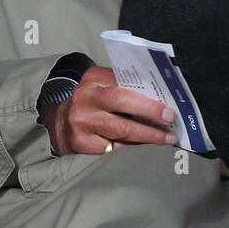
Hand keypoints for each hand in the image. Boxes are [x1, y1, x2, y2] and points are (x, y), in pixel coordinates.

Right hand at [42, 66, 178, 155]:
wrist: (59, 125)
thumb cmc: (91, 104)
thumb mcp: (101, 87)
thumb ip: (124, 86)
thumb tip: (160, 96)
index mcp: (94, 78)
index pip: (124, 79)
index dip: (147, 91)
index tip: (168, 100)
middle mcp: (86, 97)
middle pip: (122, 101)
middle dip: (150, 110)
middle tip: (169, 118)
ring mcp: (82, 121)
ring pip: (121, 129)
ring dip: (148, 135)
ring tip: (167, 139)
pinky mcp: (81, 142)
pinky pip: (114, 147)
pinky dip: (133, 148)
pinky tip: (146, 149)